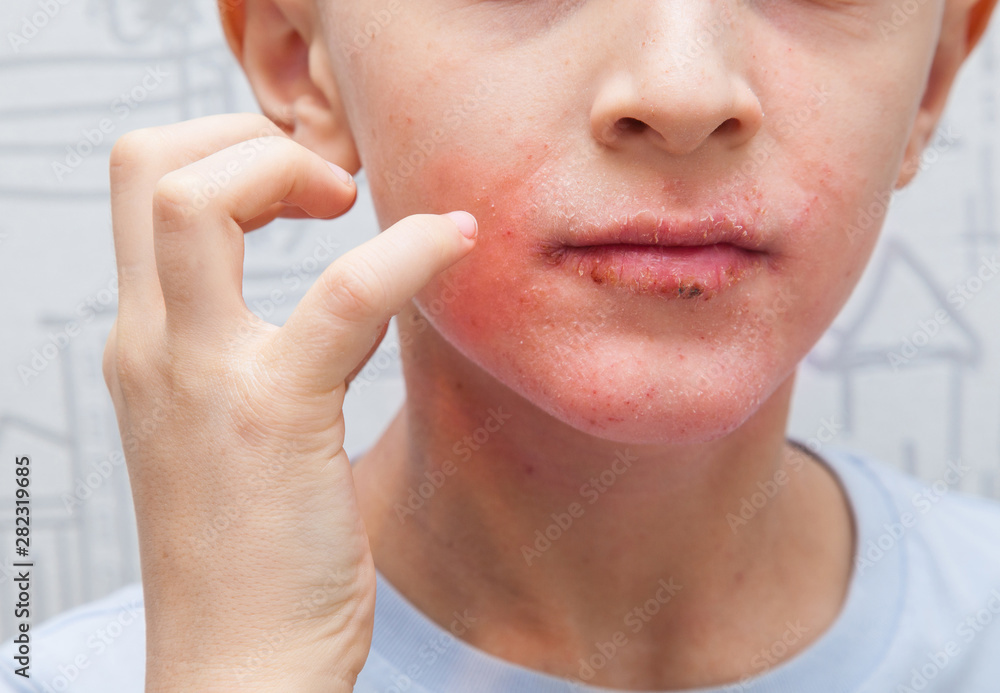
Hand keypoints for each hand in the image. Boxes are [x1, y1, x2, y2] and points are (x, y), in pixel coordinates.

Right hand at [102, 113, 476, 691]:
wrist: (240, 666)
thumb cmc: (249, 553)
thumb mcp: (225, 430)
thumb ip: (253, 353)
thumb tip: (345, 288)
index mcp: (146, 346)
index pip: (142, 187)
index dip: (224, 153)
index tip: (302, 185)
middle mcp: (153, 348)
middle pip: (149, 166)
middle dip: (244, 138)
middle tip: (326, 182)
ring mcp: (202, 377)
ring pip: (201, 202)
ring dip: (290, 168)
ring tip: (357, 203)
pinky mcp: (272, 416)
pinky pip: (340, 293)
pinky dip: (404, 251)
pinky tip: (452, 243)